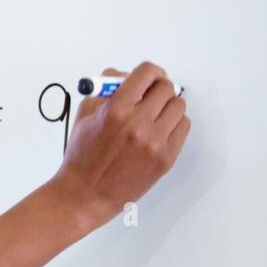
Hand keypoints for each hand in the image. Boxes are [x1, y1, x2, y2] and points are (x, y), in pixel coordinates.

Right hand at [48, 61, 191, 231]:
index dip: (150, 72)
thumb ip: (106, 91)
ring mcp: (155, 142)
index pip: (147, 73)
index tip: (149, 76)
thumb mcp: (84, 116)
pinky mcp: (166, 158)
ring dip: (167, 106)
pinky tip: (158, 130)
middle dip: (157, 88)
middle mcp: (138, 124)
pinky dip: (173, 124)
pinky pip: (183, 127)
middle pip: (166, 88)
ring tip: (154, 115)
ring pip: (178, 106)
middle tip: (150, 95)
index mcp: (116, 109)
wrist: (86, 194)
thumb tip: (126, 75)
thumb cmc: (82, 156)